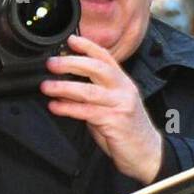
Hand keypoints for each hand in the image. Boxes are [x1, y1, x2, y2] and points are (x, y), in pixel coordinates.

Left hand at [41, 34, 163, 183]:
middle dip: (73, 63)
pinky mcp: (115, 122)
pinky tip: (56, 106)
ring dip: (65, 87)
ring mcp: (120, 105)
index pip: (106, 58)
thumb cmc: (126, 130)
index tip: (71, 40)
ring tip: (47, 86)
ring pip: (89, 91)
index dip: (88, 47)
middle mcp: (124, 90)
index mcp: (123, 83)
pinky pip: (87, 112)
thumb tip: (68, 84)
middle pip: (98, 69)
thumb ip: (96, 94)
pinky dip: (69, 108)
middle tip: (52, 63)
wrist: (147, 153)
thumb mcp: (114, 105)